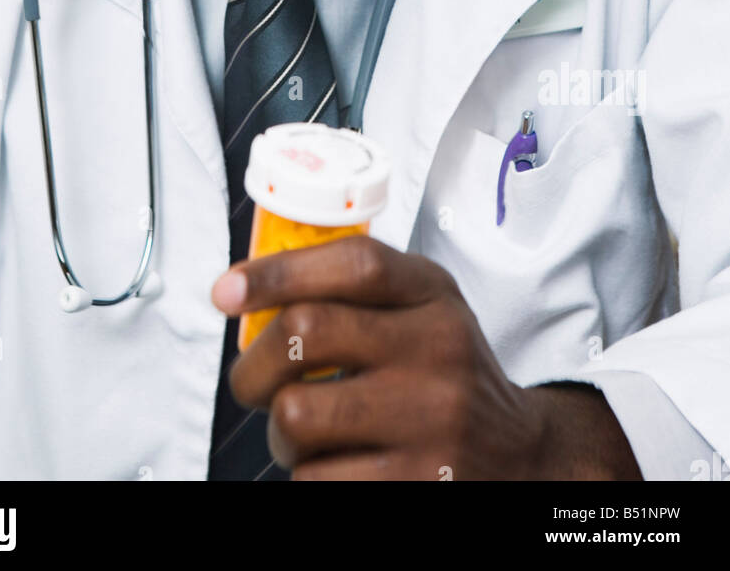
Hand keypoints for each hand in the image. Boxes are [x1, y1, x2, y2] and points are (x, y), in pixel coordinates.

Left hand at [211, 235, 642, 480]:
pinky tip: (337, 464)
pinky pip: (317, 480)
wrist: (522, 456)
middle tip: (252, 383)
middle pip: (306, 332)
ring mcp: (432, 420)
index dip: (277, 272)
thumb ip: (352, 288)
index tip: (227, 291)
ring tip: (303, 431)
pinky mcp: (419, 485)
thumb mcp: (421, 308)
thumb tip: (245, 293)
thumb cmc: (446, 374)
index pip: (353, 264)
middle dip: (254, 363)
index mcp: (433, 295)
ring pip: (297, 415)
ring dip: (280, 432)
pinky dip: (309, 475)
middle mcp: (439, 349)